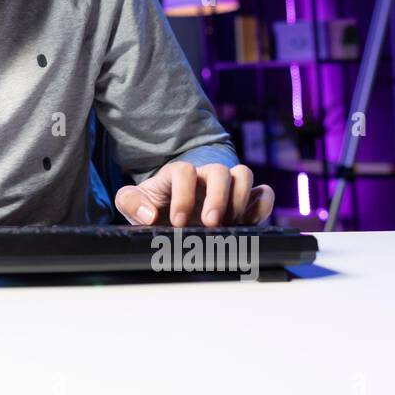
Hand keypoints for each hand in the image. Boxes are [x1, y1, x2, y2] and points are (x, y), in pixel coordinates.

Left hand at [114, 162, 273, 227]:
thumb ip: (131, 202)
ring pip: (244, 174)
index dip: (183, 195)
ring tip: (231, 224)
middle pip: (219, 171)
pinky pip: (264, 192)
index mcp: (177, 173)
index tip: (178, 222)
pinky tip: (251, 222)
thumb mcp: (133, 201)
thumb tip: (149, 215)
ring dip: (241, 199)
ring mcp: (228, 184)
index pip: (184, 171)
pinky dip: (263, 204)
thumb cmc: (154, 204)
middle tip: (210, 224)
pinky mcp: (247, 199)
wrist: (171, 208)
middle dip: (217, 197)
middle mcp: (205, 175)